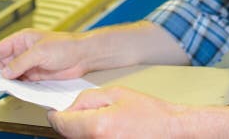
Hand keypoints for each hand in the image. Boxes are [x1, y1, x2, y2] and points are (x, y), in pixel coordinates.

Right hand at [0, 28, 87, 80]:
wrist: (83, 56)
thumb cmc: (64, 46)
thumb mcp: (39, 52)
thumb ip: (20, 62)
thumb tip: (5, 72)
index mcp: (22, 40)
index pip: (0, 48)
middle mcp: (24, 51)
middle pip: (4, 62)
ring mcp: (30, 64)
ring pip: (12, 73)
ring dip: (8, 80)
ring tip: (3, 87)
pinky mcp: (37, 75)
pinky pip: (23, 81)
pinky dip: (18, 86)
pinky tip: (16, 90)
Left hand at [48, 86, 183, 137]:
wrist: (174, 131)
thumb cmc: (152, 114)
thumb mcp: (116, 94)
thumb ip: (88, 98)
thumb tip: (71, 106)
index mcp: (98, 126)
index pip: (61, 123)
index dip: (56, 115)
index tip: (55, 111)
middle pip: (68, 134)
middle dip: (72, 122)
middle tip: (88, 114)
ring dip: (83, 131)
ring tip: (105, 123)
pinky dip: (94, 137)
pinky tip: (109, 131)